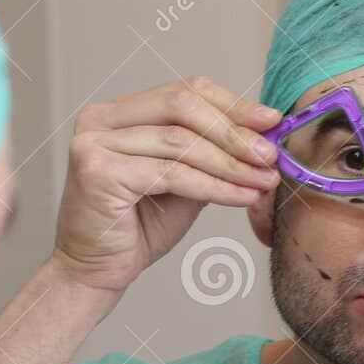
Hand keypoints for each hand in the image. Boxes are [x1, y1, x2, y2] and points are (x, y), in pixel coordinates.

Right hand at [52, 77, 281, 292]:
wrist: (97, 272)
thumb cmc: (137, 228)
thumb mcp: (182, 180)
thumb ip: (210, 153)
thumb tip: (263, 135)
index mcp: (117, 112)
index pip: (183, 91)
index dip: (231, 103)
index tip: (271, 121)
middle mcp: (99, 119)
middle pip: (181, 106)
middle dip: (233, 131)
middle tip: (269, 154)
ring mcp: (93, 142)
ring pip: (179, 142)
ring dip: (230, 163)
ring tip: (263, 180)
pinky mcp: (97, 171)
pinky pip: (171, 173)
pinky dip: (213, 186)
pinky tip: (241, 196)